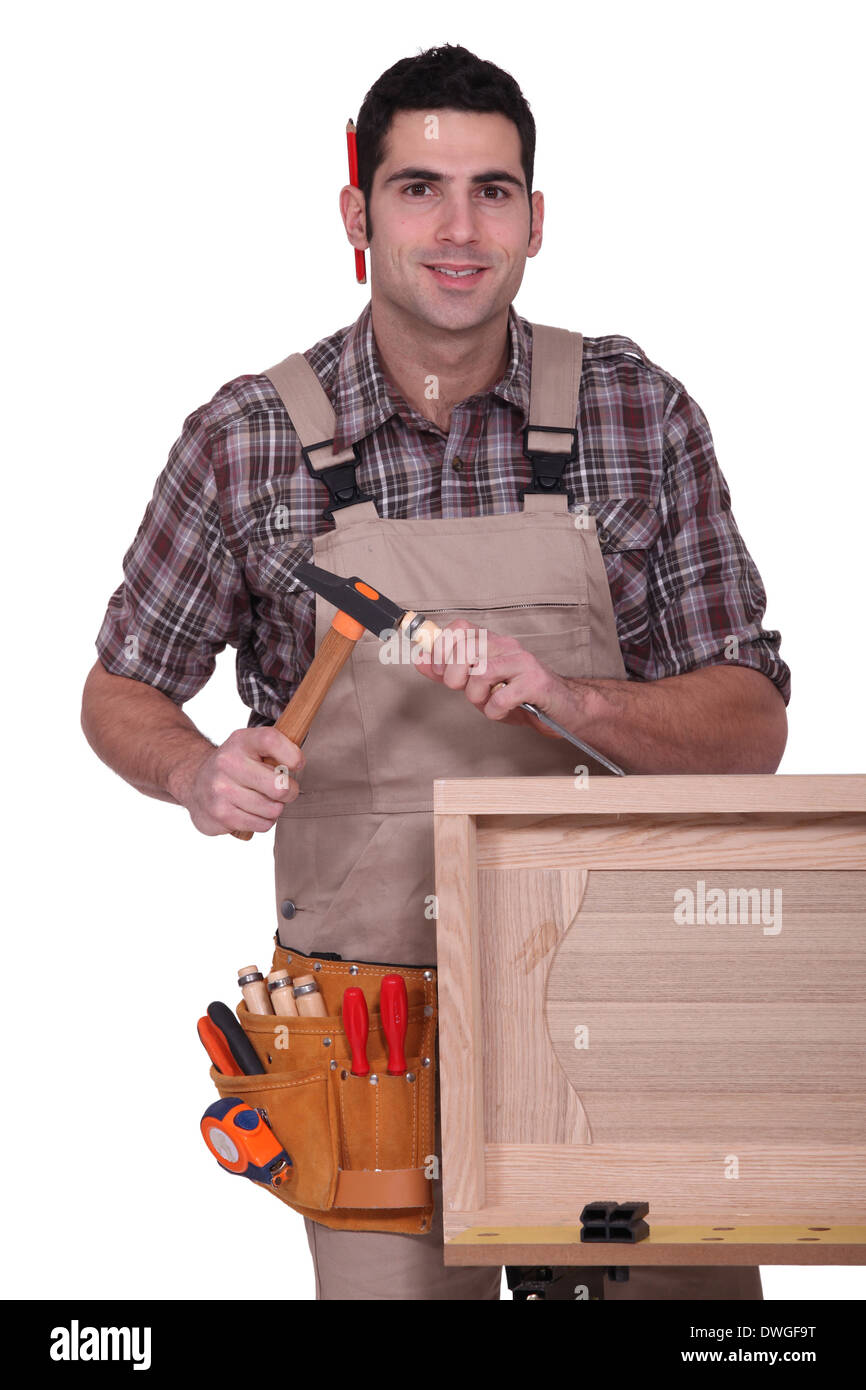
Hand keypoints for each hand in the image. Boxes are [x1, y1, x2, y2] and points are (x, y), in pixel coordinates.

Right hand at [169, 727, 305, 835]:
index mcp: (240, 741)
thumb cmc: (235, 765)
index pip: (271, 740)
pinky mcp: (219, 815)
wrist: (195, 782)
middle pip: (280, 786)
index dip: (292, 755)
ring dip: (274, 808)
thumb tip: (299, 762)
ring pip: (273, 809)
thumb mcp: (252, 746)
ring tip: (263, 800)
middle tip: (282, 789)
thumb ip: (277, 748)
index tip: (296, 764)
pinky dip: (262, 821)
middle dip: (289, 791)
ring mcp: (221, 790)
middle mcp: (227, 763)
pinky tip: (250, 811)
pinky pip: (262, 825)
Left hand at [413, 619, 569, 736]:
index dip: (441, 648)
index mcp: (492, 642)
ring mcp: (522, 662)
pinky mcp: (535, 683)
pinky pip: (500, 698)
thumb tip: (420, 659)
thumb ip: (449, 671)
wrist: (563, 708)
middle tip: (463, 690)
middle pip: (465, 649)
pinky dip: (495, 712)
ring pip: (480, 673)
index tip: (440, 669)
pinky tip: (503, 711)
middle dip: (453, 677)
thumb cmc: (519, 695)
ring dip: (475, 696)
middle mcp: (507, 646)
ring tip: (487, 702)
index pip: (458, 627)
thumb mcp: (478, 684)